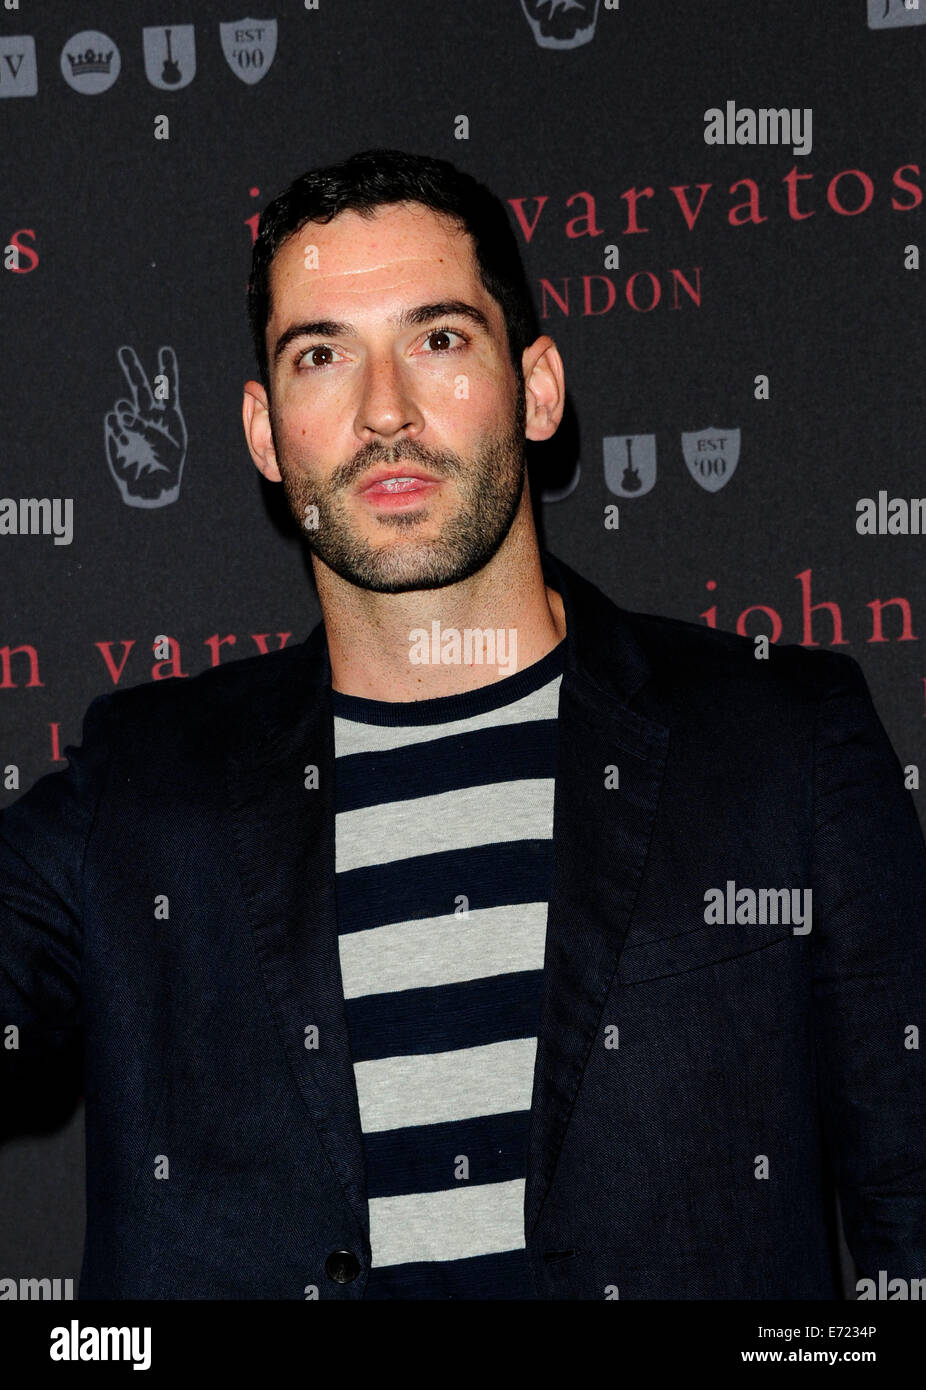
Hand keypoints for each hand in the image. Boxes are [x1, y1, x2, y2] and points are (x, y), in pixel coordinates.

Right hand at [104, 345, 187, 506]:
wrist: (151, 487)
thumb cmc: (165, 468)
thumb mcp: (164, 446)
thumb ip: (145, 426)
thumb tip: (122, 413)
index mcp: (168, 417)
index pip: (167, 389)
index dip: (166, 369)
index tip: (165, 350)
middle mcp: (150, 416)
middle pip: (140, 387)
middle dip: (132, 368)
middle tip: (124, 350)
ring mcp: (132, 424)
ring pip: (124, 405)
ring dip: (126, 412)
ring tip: (129, 422)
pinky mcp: (117, 434)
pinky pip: (113, 421)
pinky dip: (117, 427)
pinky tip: (123, 437)